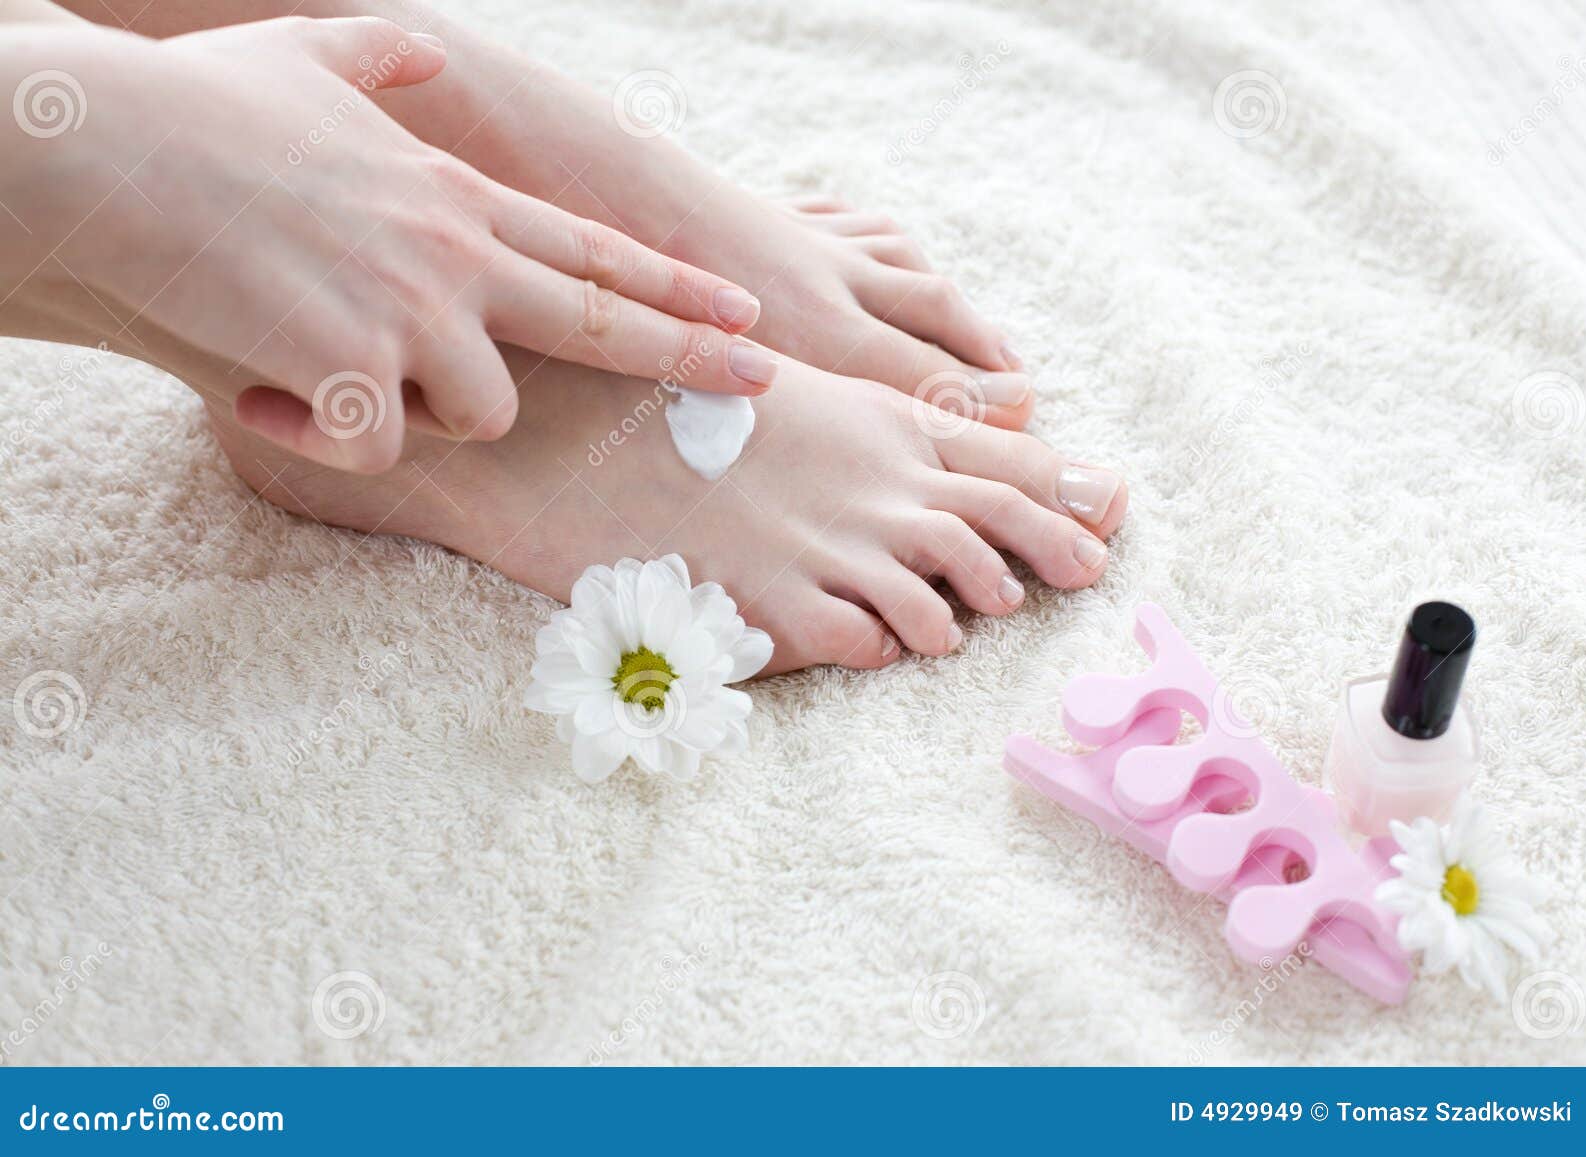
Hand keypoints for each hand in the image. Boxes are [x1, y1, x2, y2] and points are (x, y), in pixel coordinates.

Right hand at [0, 17, 771, 471]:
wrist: (113, 151)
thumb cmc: (197, 110)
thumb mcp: (306, 60)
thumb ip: (385, 63)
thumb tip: (430, 57)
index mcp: (456, 199)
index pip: (594, 253)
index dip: (674, 289)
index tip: (743, 314)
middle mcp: (458, 254)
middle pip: (603, 322)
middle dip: (692, 358)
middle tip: (762, 384)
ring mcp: (416, 310)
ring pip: (482, 408)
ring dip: (418, 407)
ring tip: (328, 362)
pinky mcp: (358, 366)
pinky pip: (378, 442)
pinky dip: (322, 435)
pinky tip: (263, 393)